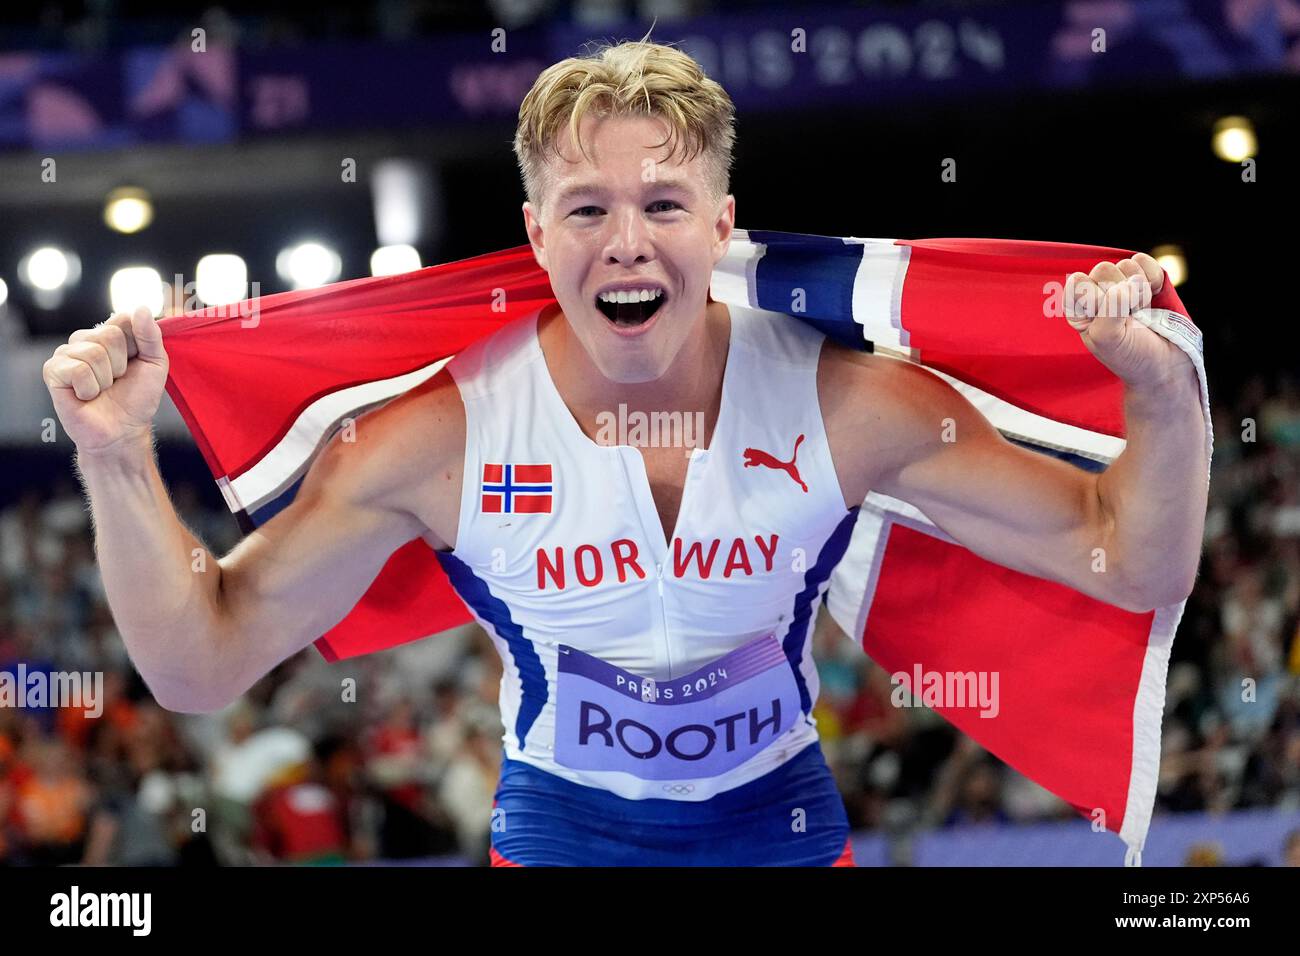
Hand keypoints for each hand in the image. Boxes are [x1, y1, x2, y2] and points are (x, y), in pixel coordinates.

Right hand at [42, 306, 169, 456]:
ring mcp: (66, 353)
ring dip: (106, 379)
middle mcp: (86, 339)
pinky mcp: (52, 370)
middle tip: (117, 381)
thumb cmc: (137, 399)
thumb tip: (141, 308)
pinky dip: (89, 388)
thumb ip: (151, 336)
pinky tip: (86, 395)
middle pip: (110, 334)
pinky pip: (78, 369)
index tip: (136, 363)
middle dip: (122, 364)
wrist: (122, 430)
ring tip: (102, 389)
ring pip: (94, 352)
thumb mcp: (155, 364)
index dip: (137, 344)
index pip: (124, 318)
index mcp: (110, 334)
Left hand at [1063, 253, 1191, 389]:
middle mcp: (1098, 295)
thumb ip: (1109, 311)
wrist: (1167, 365)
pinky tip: (1154, 295)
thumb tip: (1123, 287)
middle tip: (1130, 318)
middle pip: (1102, 270)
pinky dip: (1153, 277)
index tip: (1107, 319)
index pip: (1077, 283)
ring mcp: (1123, 285)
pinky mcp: (1146, 279)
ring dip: (1139, 290)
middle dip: (1121, 295)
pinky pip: (1145, 261)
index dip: (1096, 297)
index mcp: (1079, 310)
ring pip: (1125, 264)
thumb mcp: (1109, 340)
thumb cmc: (1131, 356)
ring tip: (1141, 313)